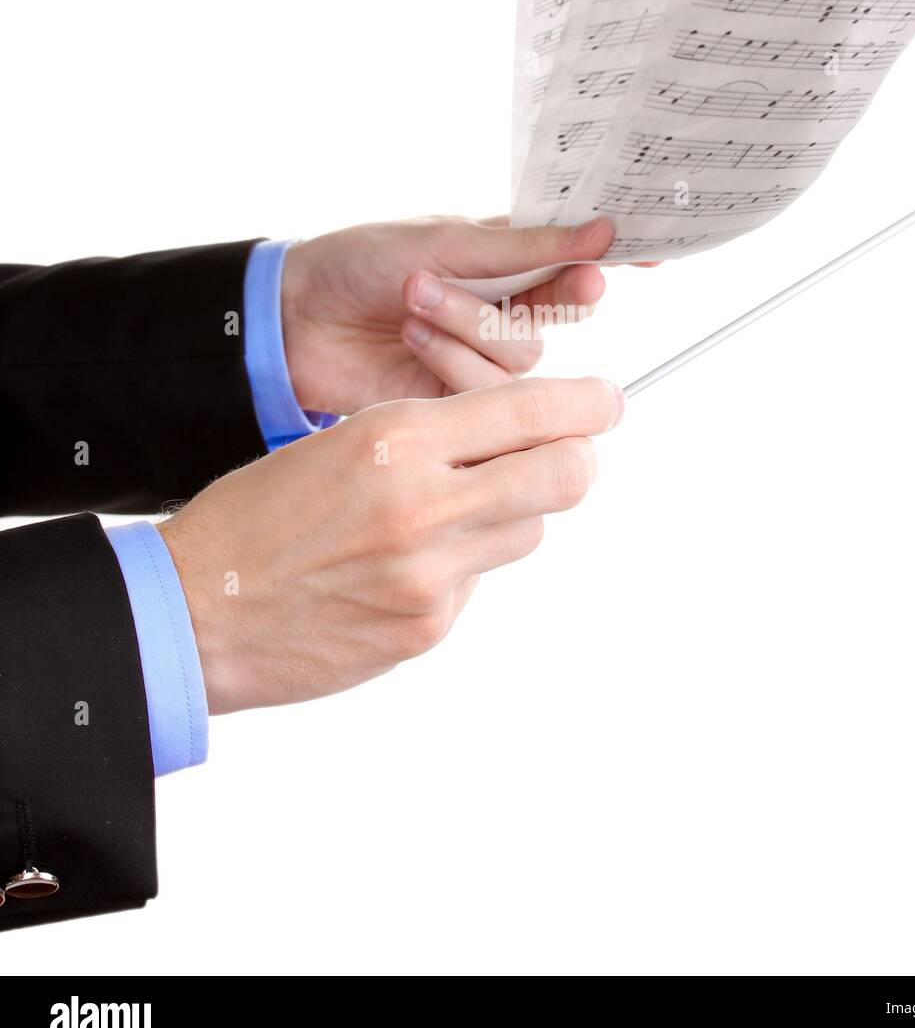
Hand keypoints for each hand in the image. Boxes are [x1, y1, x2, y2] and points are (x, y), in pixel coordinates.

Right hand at [159, 377, 622, 712]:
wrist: (196, 609)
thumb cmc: (259, 516)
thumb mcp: (342, 441)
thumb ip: (432, 437)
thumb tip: (516, 437)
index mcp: (397, 439)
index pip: (532, 410)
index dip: (587, 403)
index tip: (606, 401)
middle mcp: (425, 504)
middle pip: (567, 475)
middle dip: (574, 459)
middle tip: (560, 455)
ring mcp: (431, 574)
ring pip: (528, 529)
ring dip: (510, 514)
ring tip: (441, 516)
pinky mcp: (427, 626)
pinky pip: (479, 581)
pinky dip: (460, 567)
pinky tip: (399, 569)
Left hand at [279, 215, 616, 414]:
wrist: (294, 320)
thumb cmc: (360, 262)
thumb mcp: (445, 242)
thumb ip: (527, 248)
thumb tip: (604, 230)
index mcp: (503, 257)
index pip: (574, 256)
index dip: (612, 257)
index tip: (649, 253)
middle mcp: (501, 307)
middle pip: (555, 316)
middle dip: (524, 298)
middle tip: (491, 279)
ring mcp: (479, 356)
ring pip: (521, 358)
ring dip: (467, 328)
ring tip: (411, 304)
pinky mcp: (455, 398)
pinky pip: (486, 393)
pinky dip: (451, 363)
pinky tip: (411, 340)